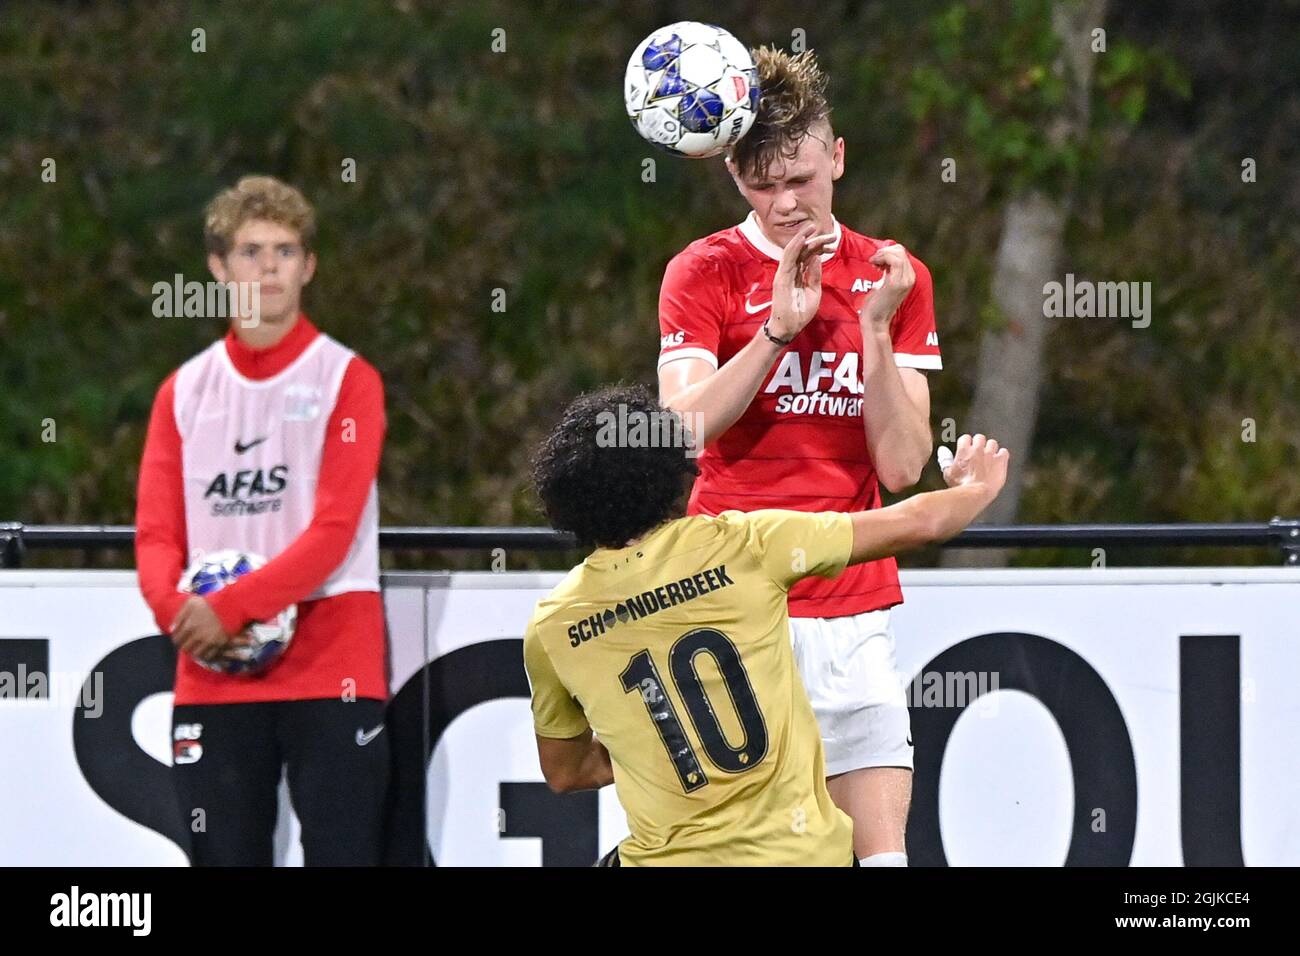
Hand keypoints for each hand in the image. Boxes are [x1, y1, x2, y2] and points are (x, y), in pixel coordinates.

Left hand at [170, 595, 243, 662]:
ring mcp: (209, 641)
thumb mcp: (191, 603)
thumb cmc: (210, 602)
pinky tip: (206, 650)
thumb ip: (179, 616)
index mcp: (189, 626)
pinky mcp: (220, 643)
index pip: (176, 639)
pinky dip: (206, 655)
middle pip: (185, 648)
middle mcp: (198, 636)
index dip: (176, 638)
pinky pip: (210, 655)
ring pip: (196, 654)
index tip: (180, 637)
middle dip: (185, 646)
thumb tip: (172, 629)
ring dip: (195, 652)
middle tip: (188, 643)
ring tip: (196, 647)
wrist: (231, 604)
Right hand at [768, 222, 836, 340]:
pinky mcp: (781, 277)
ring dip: (803, 238)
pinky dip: (795, 246)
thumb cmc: (800, 312)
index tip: (832, 244)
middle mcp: (790, 271)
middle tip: (831, 235)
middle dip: (816, 241)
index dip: (820, 248)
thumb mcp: (814, 291)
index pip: (808, 256)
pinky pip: (787, 258)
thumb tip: (818, 257)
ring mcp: (784, 273)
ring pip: (794, 250)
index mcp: (798, 275)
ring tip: (813, 227)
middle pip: (803, 251)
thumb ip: (815, 275)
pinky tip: (803, 238)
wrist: (789, 327)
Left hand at [860, 242, 915, 329]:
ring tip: (874, 264)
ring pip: (898, 253)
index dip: (887, 252)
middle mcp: (910, 278)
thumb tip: (881, 255)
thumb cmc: (876, 303)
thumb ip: (887, 270)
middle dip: (884, 252)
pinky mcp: (897, 283)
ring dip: (882, 254)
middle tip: (873, 262)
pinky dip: (882, 258)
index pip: (902, 253)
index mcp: (908, 277)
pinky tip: (874, 265)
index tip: (876, 262)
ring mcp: (905, 280)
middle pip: (900, 251)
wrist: (875, 321)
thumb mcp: (884, 282)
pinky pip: (894, 261)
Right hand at [941, 433, 1009, 498]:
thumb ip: (945, 459)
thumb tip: (942, 450)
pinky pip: (1004, 452)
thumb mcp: (948, 473)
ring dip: (991, 448)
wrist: (976, 493)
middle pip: (980, 437)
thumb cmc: (961, 485)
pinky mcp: (1000, 461)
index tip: (967, 448)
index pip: (965, 438)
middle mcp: (978, 449)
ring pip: (993, 443)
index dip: (966, 443)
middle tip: (978, 452)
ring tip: (989, 457)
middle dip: (979, 443)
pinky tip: (998, 461)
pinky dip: (1002, 455)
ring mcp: (990, 454)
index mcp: (964, 450)